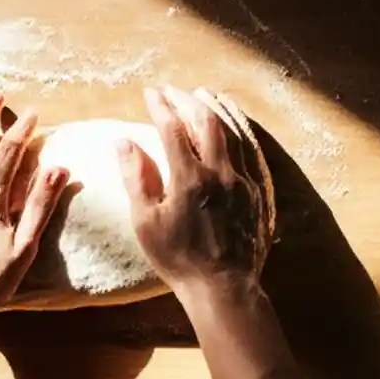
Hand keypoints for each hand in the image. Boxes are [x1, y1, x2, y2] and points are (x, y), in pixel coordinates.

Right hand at [116, 86, 273, 301]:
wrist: (223, 288)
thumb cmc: (178, 258)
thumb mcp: (145, 222)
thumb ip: (136, 177)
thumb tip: (124, 142)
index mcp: (189, 178)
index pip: (172, 129)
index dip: (161, 106)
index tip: (150, 92)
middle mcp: (219, 172)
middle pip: (206, 121)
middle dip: (187, 100)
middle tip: (172, 90)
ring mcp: (241, 181)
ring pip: (231, 132)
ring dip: (214, 109)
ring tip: (202, 94)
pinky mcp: (255, 193)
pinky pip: (246, 151)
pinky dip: (235, 131)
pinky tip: (230, 126)